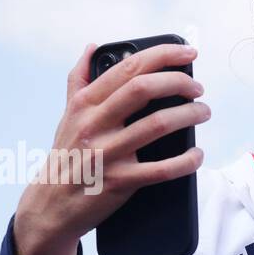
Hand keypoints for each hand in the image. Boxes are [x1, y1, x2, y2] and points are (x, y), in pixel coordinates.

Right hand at [13, 43, 209, 254]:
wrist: (50, 207)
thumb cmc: (66, 157)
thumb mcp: (68, 116)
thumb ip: (80, 80)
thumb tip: (93, 47)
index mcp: (85, 104)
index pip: (128, 67)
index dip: (163, 56)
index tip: (188, 52)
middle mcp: (94, 124)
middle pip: (143, 89)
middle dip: (179, 82)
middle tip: (198, 88)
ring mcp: (107, 153)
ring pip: (157, 125)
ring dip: (189, 115)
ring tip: (203, 112)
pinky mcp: (120, 182)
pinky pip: (162, 170)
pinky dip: (187, 161)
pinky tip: (197, 154)